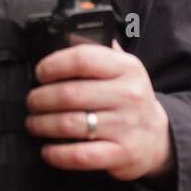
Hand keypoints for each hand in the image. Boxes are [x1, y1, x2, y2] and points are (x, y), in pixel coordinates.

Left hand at [26, 40, 173, 181]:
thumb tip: (67, 34)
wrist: (158, 137)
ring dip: (42, 125)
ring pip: (70, 124)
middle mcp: (129, 95)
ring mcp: (126, 125)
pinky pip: (80, 155)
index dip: (54, 65)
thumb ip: (100, 50)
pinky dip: (57, 154)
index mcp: (127, 68)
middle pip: (70, 94)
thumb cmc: (130, 99)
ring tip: (35, 123)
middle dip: (41, 99)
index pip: (83, 59)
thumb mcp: (124, 68)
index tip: (41, 73)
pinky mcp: (121, 153)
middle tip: (33, 102)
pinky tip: (48, 150)